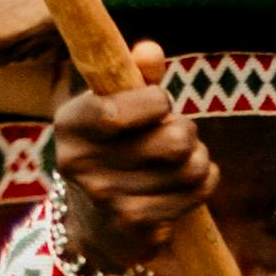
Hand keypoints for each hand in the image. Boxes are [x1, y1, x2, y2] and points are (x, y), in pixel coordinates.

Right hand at [50, 50, 219, 245]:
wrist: (96, 223)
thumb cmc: (114, 148)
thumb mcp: (114, 108)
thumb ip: (133, 76)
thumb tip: (150, 50)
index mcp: (70, 124)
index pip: (117, 111)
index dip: (156, 102)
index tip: (159, 103)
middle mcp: (80, 163)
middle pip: (175, 138)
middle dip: (187, 131)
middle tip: (173, 136)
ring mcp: (107, 198)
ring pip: (193, 165)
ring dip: (198, 158)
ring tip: (178, 160)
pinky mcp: (136, 224)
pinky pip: (200, 189)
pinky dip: (204, 182)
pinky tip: (182, 185)